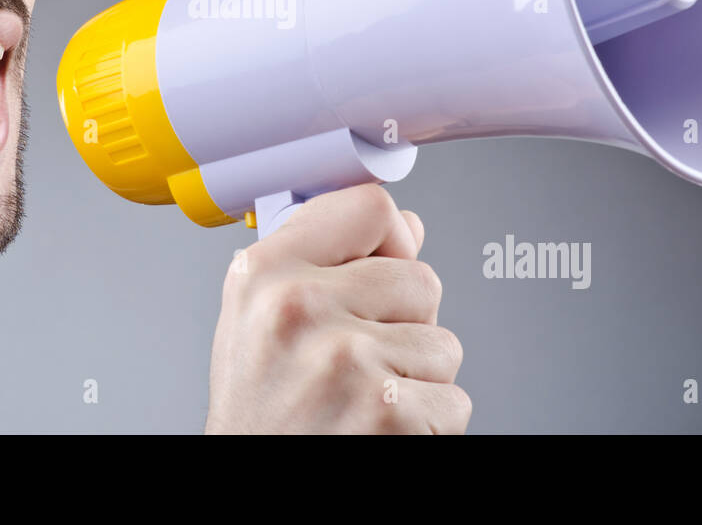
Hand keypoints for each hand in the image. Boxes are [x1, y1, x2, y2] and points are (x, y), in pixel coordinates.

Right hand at [204, 184, 470, 433]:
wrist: (246, 494)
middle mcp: (298, 308)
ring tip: (360, 402)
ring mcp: (345, 361)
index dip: (392, 238)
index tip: (385, 258)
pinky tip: (377, 433)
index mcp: (263, 274)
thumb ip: (319, 262)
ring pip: (443, 343)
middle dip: (406, 323)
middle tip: (353, 363)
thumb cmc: (258, 416)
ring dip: (418, 379)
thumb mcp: (254, 322)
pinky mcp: (387, 415)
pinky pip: (455, 400)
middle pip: (421, 278)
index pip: (370, 207)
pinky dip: (429, 425)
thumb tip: (405, 226)